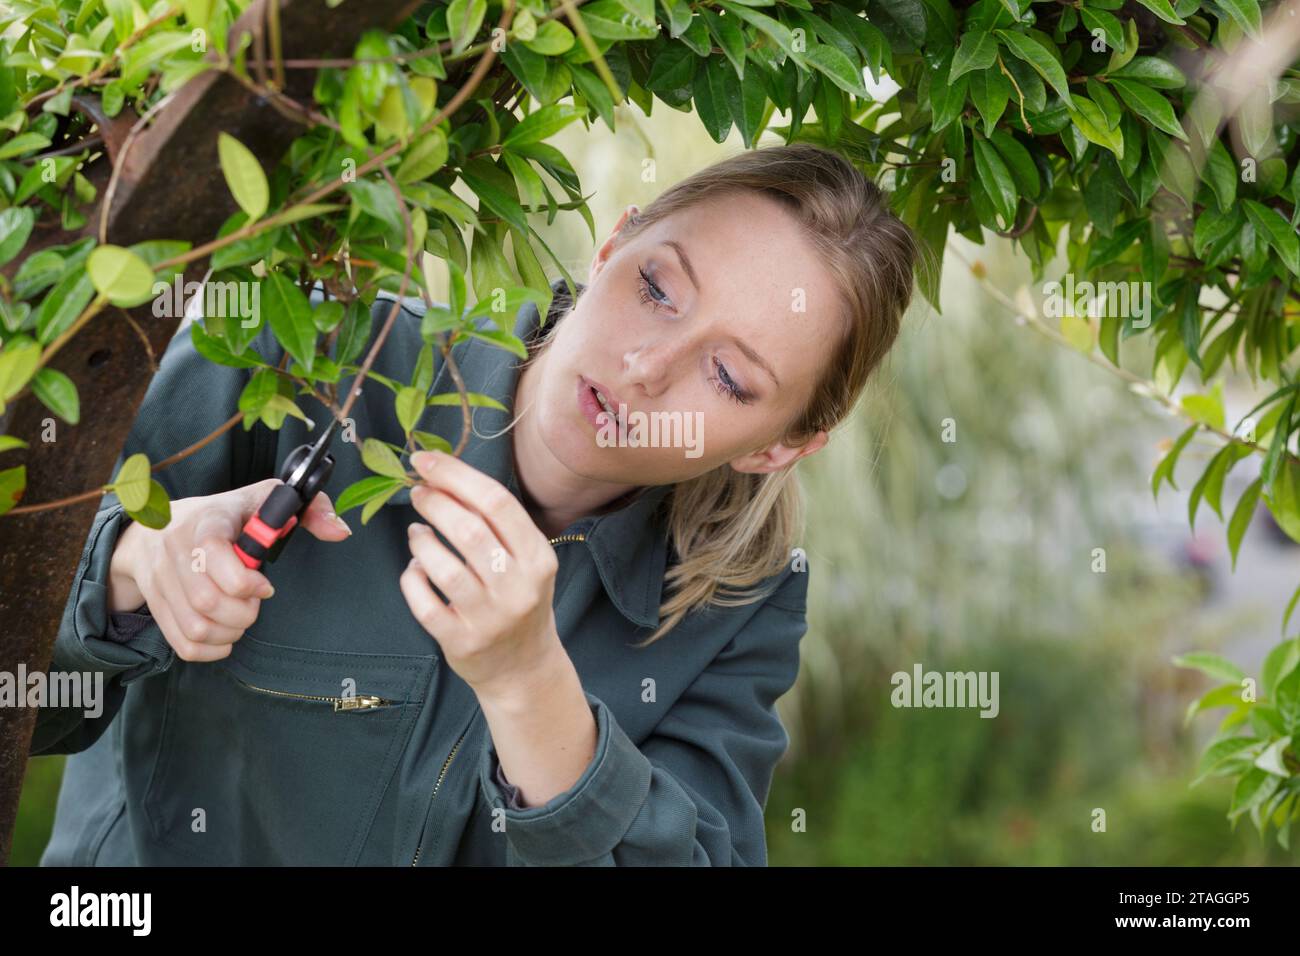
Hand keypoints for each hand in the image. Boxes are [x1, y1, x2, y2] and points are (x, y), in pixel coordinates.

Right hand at [107, 478, 352, 660]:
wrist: (157, 527)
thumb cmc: (226, 515)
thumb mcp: (266, 499)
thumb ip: (311, 510)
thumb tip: (341, 532)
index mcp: (206, 520)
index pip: (215, 556)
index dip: (247, 582)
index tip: (265, 586)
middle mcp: (175, 550)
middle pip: (206, 601)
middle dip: (243, 613)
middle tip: (255, 605)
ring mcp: (160, 580)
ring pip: (195, 628)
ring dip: (229, 632)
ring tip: (241, 617)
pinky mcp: (156, 605)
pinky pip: (182, 644)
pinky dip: (211, 649)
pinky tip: (226, 634)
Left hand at [400, 450, 561, 699]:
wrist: (525, 668)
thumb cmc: (519, 600)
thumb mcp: (527, 562)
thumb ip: (497, 525)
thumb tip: (444, 477)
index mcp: (539, 558)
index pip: (497, 504)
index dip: (456, 476)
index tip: (426, 461)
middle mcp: (519, 588)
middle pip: (469, 531)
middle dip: (435, 502)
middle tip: (417, 492)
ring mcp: (490, 619)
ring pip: (443, 568)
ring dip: (421, 542)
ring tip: (417, 532)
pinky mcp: (462, 643)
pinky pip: (424, 604)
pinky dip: (412, 579)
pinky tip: (415, 570)